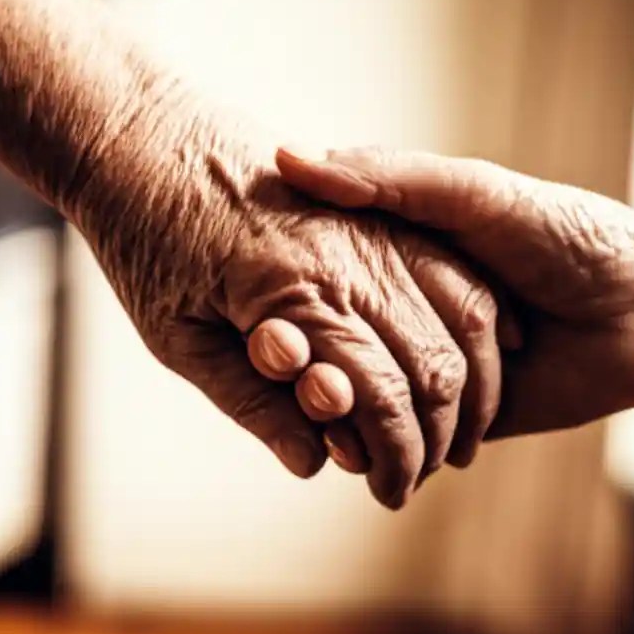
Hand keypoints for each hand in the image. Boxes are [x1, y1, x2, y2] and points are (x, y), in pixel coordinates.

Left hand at [67, 113, 499, 507]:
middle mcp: (349, 258)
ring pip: (461, 314)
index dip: (396, 457)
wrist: (143, 140)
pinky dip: (481, 315)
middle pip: (434, 364)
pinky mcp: (376, 205)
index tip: (391, 493)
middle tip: (417, 475)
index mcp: (296, 295)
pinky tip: (489, 352)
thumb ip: (250, 401)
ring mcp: (370, 225)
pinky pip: (452, 261)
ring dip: (469, 384)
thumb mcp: (177, 337)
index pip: (380, 397)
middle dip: (436, 435)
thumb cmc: (146, 242)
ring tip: (451, 432)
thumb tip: (315, 463)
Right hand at [261, 147, 633, 438]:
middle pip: (336, 342)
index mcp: (407, 252)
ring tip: (313, 413)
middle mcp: (413, 310)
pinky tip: (357, 450)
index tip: (255, 308)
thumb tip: (293, 158)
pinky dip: (384, 448)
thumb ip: (392, 180)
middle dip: (306, 362)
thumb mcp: (475, 194)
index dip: (287, 293)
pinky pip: (412, 441)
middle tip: (277, 366)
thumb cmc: (570, 237)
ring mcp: (436, 366)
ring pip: (365, 396)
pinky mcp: (465, 421)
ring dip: (339, 410)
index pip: (323, 273)